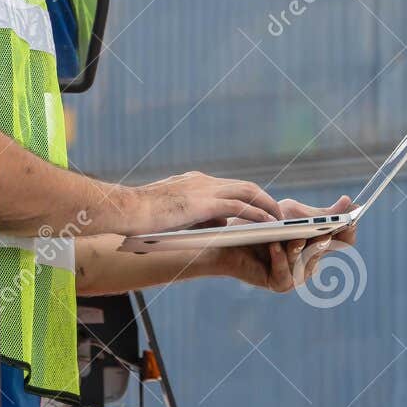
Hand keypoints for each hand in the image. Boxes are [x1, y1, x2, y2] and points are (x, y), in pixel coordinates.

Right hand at [133, 171, 282, 233]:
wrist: (126, 209)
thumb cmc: (140, 215)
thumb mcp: (172, 213)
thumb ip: (195, 215)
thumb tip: (217, 223)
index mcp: (193, 182)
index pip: (228, 187)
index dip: (247, 198)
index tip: (258, 208)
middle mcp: (202, 181)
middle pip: (244, 186)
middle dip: (264, 199)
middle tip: (277, 214)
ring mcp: (204, 190)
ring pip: (248, 192)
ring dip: (267, 205)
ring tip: (280, 220)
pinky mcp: (204, 203)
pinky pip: (240, 207)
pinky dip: (257, 214)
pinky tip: (268, 224)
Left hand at [214, 195, 356, 291]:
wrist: (227, 239)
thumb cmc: (258, 224)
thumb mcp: (290, 213)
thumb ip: (318, 212)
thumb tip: (348, 202)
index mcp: (318, 242)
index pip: (344, 240)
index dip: (348, 231)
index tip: (348, 219)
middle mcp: (311, 260)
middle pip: (326, 251)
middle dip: (323, 241)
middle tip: (324, 231)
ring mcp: (297, 274)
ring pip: (307, 264)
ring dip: (298, 250)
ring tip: (294, 238)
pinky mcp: (279, 284)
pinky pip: (285, 275)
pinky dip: (280, 260)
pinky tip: (275, 247)